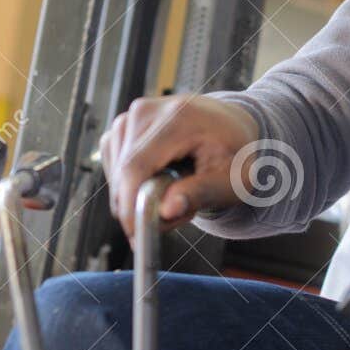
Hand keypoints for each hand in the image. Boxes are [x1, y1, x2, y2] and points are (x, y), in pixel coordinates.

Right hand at [98, 95, 261, 240]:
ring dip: (139, 197)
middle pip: (123, 174)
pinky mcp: (121, 128)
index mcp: (177, 118)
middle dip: (142, 206)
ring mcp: (130, 117)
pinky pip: (114, 170)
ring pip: (116, 176)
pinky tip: (160, 179)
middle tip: (180, 212)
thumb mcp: (234, 180)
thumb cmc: (235, 152)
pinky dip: (132, 185)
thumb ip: (202, 194)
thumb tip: (166, 211)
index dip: (130, 206)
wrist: (231, 126)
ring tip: (178, 191)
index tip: (137, 238)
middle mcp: (147, 111)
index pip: (135, 167)